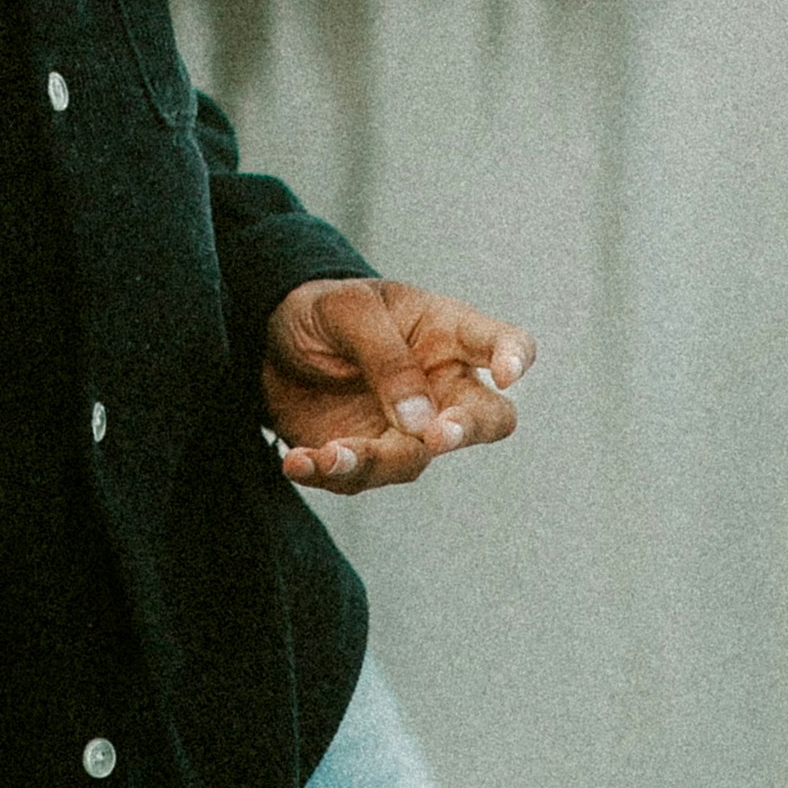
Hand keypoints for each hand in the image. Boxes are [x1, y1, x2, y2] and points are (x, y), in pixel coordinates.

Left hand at [260, 275, 531, 493]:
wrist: (272, 339)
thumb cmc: (325, 310)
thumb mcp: (346, 310)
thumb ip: (386, 356)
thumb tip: (421, 421)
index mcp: (446, 333)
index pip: (503, 342)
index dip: (515, 358)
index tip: (506, 374)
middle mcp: (439, 387)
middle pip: (485, 420)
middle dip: (464, 431)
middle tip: (434, 436)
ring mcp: (407, 428)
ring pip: (413, 459)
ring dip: (372, 461)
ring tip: (329, 453)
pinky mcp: (368, 456)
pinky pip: (359, 478)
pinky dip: (329, 474)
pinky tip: (297, 461)